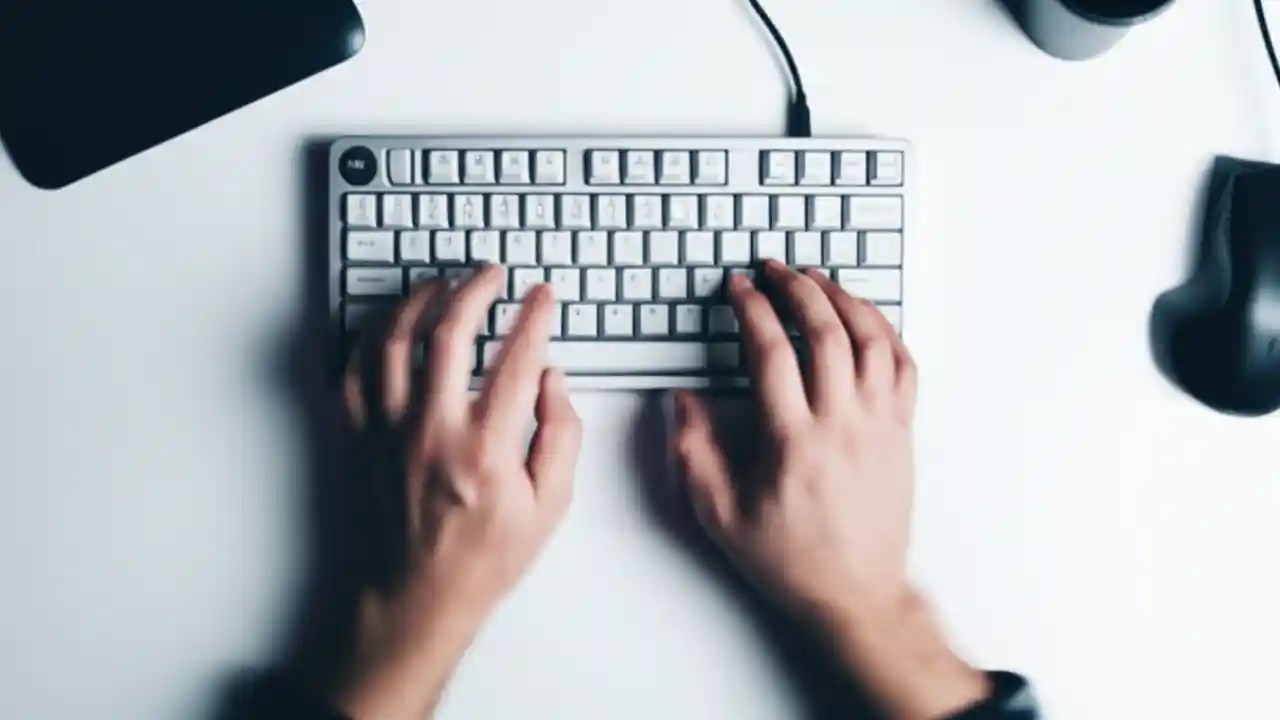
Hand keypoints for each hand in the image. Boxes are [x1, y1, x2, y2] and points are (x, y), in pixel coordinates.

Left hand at [337, 267, 580, 719]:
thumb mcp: (549, 508)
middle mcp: (431, 430)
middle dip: (474, 288)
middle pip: (448, 331)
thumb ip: (561, 436)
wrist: (413, 599)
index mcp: (485, 447)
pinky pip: (353, 370)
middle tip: (491, 273)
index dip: (534, 316)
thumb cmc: (481, 559)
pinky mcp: (358, 437)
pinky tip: (391, 323)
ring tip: (441, 283)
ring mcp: (387, 430)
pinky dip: (370, 336)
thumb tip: (552, 380)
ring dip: (418, 299)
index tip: (542, 296)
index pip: (516, 358)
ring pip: (392, 340)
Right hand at [674, 260, 987, 719]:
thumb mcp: (721, 515)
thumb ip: (695, 453)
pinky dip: (886, 332)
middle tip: (775, 268)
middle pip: (826, 332)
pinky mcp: (902, 433)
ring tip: (819, 278)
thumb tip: (683, 400)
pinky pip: (903, 366)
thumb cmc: (790, 559)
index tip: (737, 288)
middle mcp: (842, 425)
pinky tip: (867, 318)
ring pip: (871, 340)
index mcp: (793, 442)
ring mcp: (880, 426)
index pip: (770, 353)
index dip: (751, 310)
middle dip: (797, 288)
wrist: (856, 595)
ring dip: (844, 299)